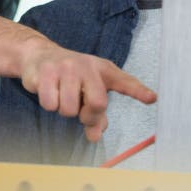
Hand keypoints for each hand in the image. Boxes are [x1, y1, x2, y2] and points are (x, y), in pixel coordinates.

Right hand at [20, 46, 155, 141]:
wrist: (39, 55)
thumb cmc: (69, 76)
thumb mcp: (87, 89)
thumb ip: (96, 114)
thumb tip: (94, 136)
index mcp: (102, 70)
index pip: (124, 82)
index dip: (138, 91)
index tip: (152, 98)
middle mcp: (87, 66)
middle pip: (97, 104)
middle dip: (87, 116)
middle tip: (80, 110)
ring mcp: (66, 67)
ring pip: (70, 109)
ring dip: (64, 110)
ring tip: (62, 95)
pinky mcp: (46, 72)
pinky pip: (50, 104)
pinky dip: (49, 104)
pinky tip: (48, 91)